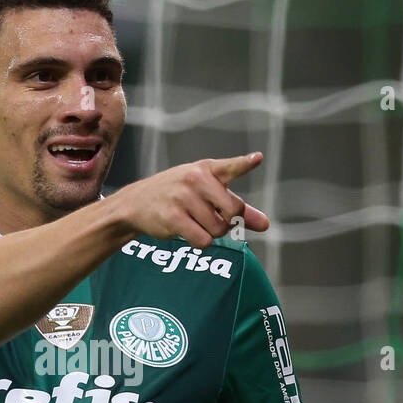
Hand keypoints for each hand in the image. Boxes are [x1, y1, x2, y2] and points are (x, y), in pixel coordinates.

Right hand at [113, 152, 270, 247]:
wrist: (136, 203)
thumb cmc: (179, 196)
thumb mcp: (207, 193)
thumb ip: (237, 208)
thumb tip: (265, 225)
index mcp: (207, 169)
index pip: (230, 166)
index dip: (244, 164)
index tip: (256, 159)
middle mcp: (195, 179)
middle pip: (234, 211)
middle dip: (230, 222)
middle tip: (216, 220)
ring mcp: (183, 198)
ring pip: (218, 230)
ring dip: (211, 233)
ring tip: (195, 223)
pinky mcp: (173, 218)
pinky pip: (203, 241)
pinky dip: (200, 242)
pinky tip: (187, 231)